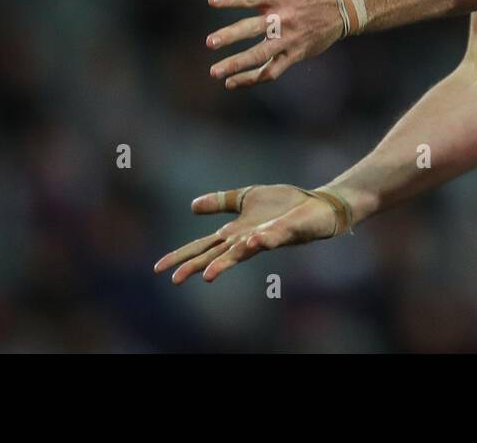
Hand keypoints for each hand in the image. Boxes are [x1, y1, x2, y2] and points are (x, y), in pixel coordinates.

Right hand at [153, 184, 341, 284]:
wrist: (318, 204)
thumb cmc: (285, 204)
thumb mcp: (247, 197)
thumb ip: (222, 202)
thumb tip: (191, 206)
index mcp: (235, 233)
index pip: (203, 247)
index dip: (181, 256)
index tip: (158, 268)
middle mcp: (247, 240)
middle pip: (217, 255)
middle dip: (197, 266)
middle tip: (176, 279)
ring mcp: (267, 237)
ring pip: (243, 253)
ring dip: (226, 262)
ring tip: (208, 275)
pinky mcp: (287, 230)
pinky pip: (274, 236)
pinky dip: (264, 240)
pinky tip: (253, 240)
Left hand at [206, 0, 345, 88]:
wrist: (342, 7)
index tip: (211, 0)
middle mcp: (283, 19)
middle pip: (254, 28)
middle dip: (231, 35)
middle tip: (210, 42)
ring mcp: (288, 39)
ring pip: (261, 55)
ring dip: (237, 64)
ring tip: (214, 72)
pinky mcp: (294, 55)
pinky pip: (271, 71)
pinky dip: (251, 79)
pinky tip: (231, 82)